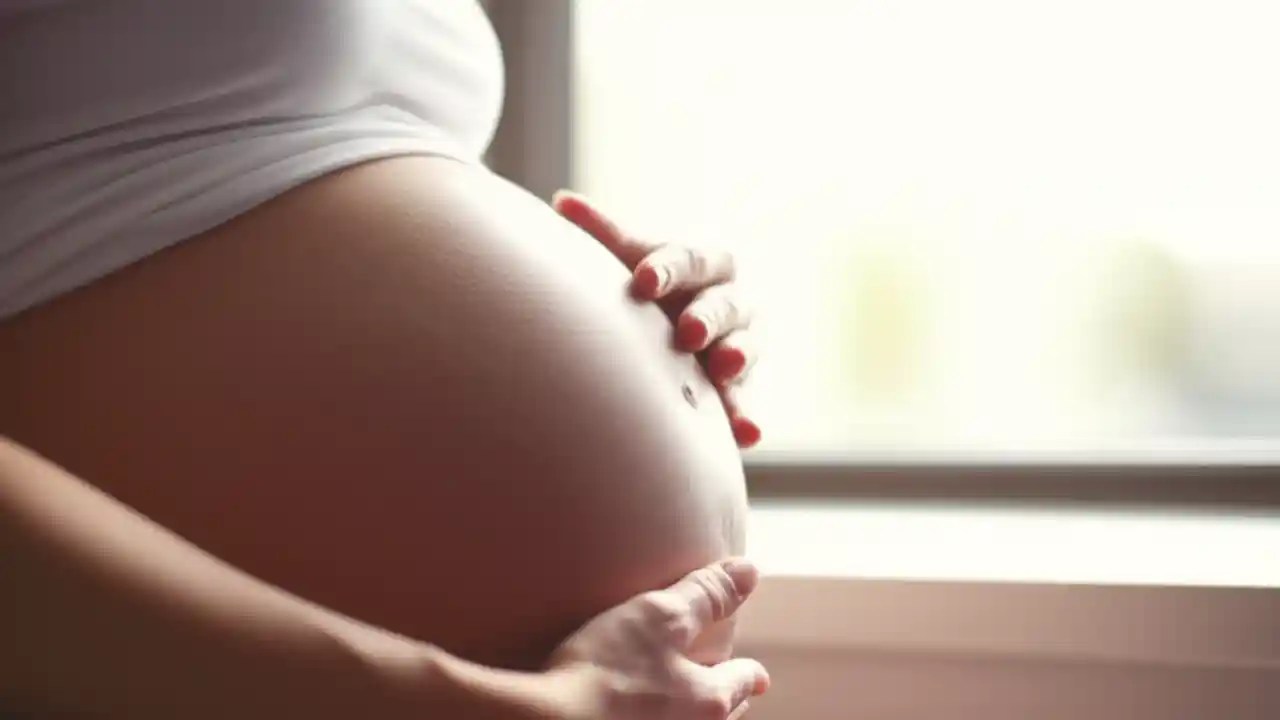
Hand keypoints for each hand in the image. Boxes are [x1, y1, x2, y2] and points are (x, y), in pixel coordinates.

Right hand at [544, 558, 769, 719]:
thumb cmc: (606, 673)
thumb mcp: (659, 617)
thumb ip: (705, 594)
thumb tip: (748, 572)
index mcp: (710, 700)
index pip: (743, 682)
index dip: (749, 671)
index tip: (757, 673)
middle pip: (722, 715)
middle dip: (724, 698)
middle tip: (725, 691)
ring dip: (688, 714)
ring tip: (680, 706)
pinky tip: (633, 714)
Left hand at [553, 191, 761, 447]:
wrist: (671, 324)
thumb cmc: (648, 284)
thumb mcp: (629, 258)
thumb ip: (603, 233)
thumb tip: (562, 201)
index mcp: (705, 261)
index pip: (691, 258)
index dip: (669, 268)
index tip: (643, 280)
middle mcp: (731, 300)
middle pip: (726, 304)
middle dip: (709, 316)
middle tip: (687, 332)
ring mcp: (739, 344)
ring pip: (745, 349)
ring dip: (738, 359)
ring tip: (724, 370)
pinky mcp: (738, 388)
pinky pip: (746, 404)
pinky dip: (747, 419)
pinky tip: (747, 436)